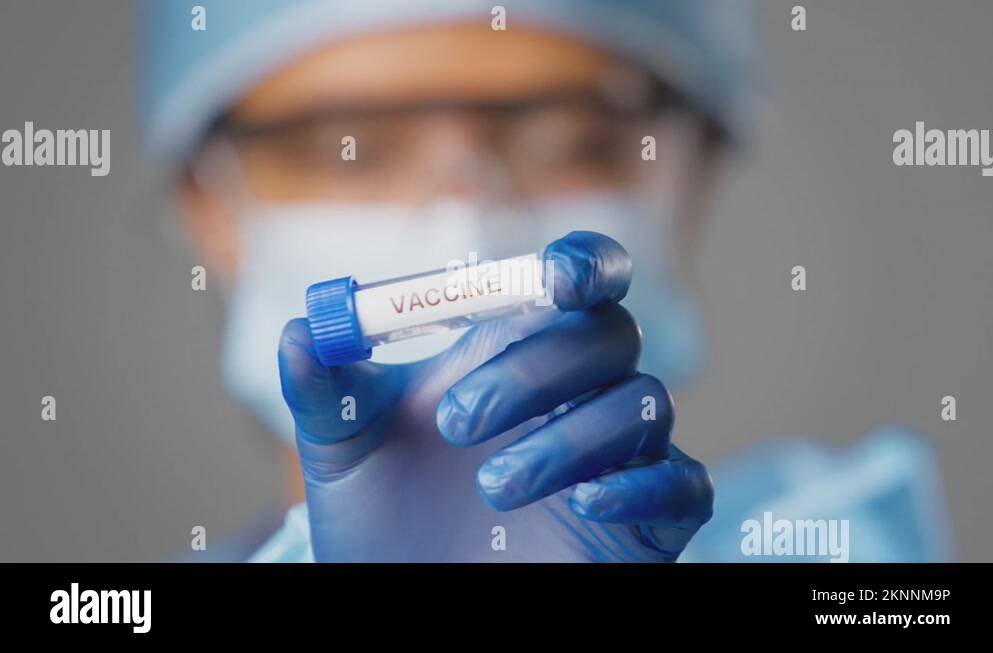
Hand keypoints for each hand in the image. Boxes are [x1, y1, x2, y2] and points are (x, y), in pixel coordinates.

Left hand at [279, 231, 712, 560]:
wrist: (407, 609)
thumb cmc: (384, 524)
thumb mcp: (343, 451)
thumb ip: (324, 388)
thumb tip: (302, 329)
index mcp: (513, 355)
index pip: (578, 282)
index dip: (583, 265)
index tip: (556, 278)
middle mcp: (574, 396)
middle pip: (607, 336)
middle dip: (536, 368)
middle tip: (456, 421)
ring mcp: (616, 459)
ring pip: (642, 406)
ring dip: (566, 439)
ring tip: (490, 490)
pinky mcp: (648, 522)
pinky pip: (684, 485)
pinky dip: (642, 486)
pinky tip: (584, 504)